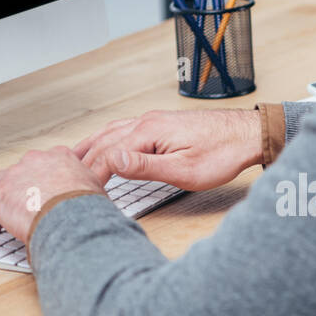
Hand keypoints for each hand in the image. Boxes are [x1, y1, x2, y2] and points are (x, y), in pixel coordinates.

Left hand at [0, 146, 104, 246]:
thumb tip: (91, 197)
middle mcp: (33, 162)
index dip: (33, 184)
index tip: (34, 197)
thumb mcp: (95, 189)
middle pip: (13, 176)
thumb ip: (86, 186)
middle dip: (12, 194)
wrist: (76, 217)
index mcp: (57, 157)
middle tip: (16, 214)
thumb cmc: (89, 208)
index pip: (38, 166)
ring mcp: (12, 178)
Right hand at [73, 108, 262, 190]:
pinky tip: (103, 145)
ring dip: (90, 148)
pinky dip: (105, 140)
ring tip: (72, 162)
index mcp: (148, 132)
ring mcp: (152, 120)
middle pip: (104, 142)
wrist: (247, 134)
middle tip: (67, 183)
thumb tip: (112, 160)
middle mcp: (146, 121)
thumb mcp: (184, 170)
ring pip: (110, 132)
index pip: (107, 156)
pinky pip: (123, 130)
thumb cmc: (222, 154)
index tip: (79, 195)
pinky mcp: (160, 124)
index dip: (91, 177)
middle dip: (84, 163)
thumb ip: (146, 166)